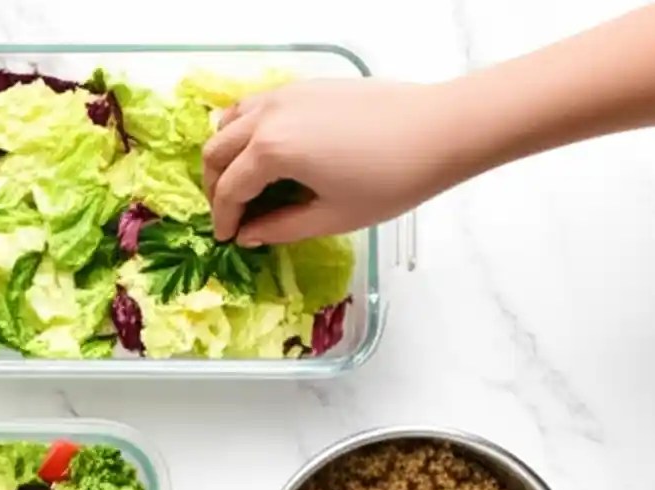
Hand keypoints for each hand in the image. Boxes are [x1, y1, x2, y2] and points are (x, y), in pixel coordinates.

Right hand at [203, 79, 460, 244]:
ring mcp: (284, 95)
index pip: (229, 190)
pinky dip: (245, 127)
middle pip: (217, 151)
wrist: (439, 129)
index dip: (223, 219)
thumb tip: (248, 234)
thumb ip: (280, 228)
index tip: (226, 239)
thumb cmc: (390, 180)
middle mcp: (268, 117)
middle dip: (216, 186)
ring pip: (229, 122)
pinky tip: (264, 149)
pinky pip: (254, 104)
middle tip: (231, 214)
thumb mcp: (332, 217)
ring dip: (225, 153)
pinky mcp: (303, 86)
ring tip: (241, 180)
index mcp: (272, 151)